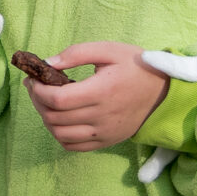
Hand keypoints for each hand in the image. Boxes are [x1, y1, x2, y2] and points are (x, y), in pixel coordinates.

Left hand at [23, 42, 169, 151]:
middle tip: (35, 87)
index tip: (32, 80)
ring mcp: (104, 132)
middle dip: (37, 102)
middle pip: (54, 117)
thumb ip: (76, 53)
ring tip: (45, 103)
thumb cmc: (135, 66)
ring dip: (45, 119)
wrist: (163, 91)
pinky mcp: (106, 141)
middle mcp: (102, 116)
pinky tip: (59, 119)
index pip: (57, 99)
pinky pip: (73, 146)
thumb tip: (47, 64)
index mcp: (101, 91)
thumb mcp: (108, 49)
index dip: (37, 91)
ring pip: (60, 134)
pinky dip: (59, 134)